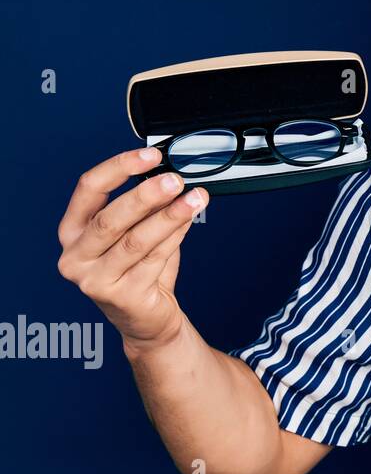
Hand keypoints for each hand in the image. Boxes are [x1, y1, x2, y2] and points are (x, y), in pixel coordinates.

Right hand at [56, 147, 208, 351]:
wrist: (147, 318)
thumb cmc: (138, 269)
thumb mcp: (134, 230)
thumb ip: (145, 206)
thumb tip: (170, 174)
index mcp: (73, 230)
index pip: (88, 189)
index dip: (119, 167)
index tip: (150, 155)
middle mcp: (76, 256)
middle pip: (110, 219)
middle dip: (146, 195)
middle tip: (175, 179)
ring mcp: (95, 280)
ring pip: (135, 241)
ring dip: (169, 216)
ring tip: (194, 198)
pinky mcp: (122, 297)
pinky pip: (154, 259)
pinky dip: (176, 236)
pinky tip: (189, 221)